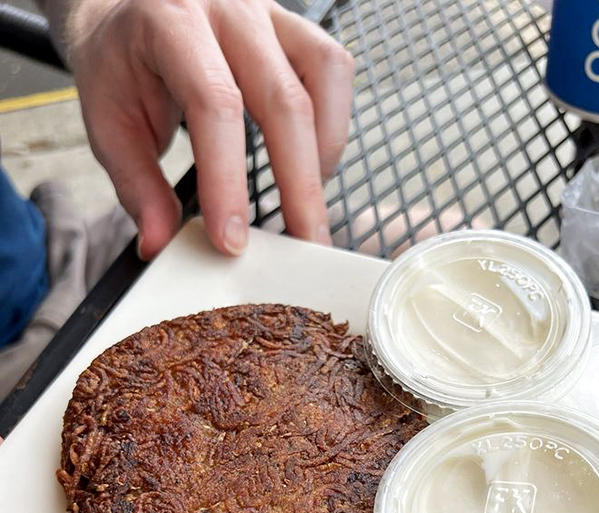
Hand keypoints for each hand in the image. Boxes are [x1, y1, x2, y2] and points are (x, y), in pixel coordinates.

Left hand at [67, 0, 354, 259]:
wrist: (126, 7)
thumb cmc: (120, 63)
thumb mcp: (109, 123)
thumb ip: (136, 185)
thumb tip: (160, 244)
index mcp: (171, 22)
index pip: (214, 105)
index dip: (228, 181)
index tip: (232, 240)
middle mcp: (228, 8)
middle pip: (284, 100)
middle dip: (299, 186)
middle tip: (302, 247)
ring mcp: (267, 12)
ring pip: (324, 75)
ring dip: (324, 152)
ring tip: (309, 203)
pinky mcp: (292, 26)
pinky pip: (333, 68)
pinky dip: (332, 124)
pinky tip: (312, 164)